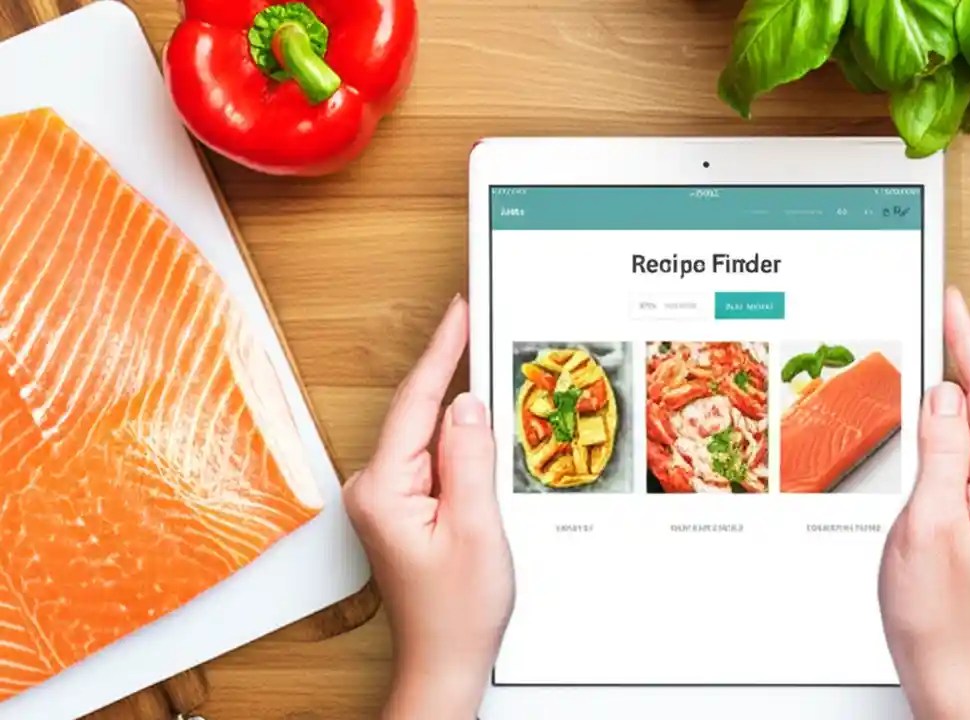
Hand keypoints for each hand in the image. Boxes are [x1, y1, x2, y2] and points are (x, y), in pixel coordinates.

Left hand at [343, 296, 514, 719]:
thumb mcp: (477, 529)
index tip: (458, 312)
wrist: (444, 661)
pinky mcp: (402, 506)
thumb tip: (468, 403)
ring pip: (428, 434)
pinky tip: (481, 429)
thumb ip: (471, 459)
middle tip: (481, 322)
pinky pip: (432, 457)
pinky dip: (458, 440)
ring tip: (489, 367)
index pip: (416, 403)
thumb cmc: (456, 613)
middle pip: (419, 412)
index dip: (442, 351)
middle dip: (452, 368)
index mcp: (384, 490)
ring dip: (459, 408)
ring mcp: (386, 497)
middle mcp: (374, 488)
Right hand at [879, 287, 969, 719]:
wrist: (941, 652)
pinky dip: (946, 408)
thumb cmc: (934, 602)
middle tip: (941, 309)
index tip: (953, 302)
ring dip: (957, 374)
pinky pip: (963, 438)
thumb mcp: (929, 519)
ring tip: (935, 340)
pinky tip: (928, 403)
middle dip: (967, 346)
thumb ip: (941, 451)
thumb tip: (944, 393)